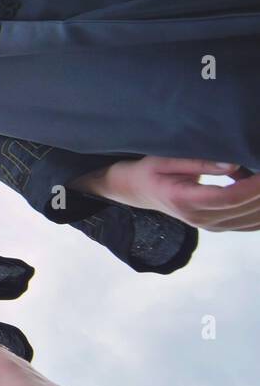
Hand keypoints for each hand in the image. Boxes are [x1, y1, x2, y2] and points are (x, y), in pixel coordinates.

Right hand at [72, 156, 259, 230]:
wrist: (138, 191)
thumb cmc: (150, 171)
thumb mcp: (165, 159)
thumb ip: (198, 161)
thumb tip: (233, 163)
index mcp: (185, 200)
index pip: (228, 197)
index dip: (253, 186)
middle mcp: (199, 219)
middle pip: (244, 208)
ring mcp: (210, 226)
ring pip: (251, 220)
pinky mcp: (218, 226)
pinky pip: (249, 225)